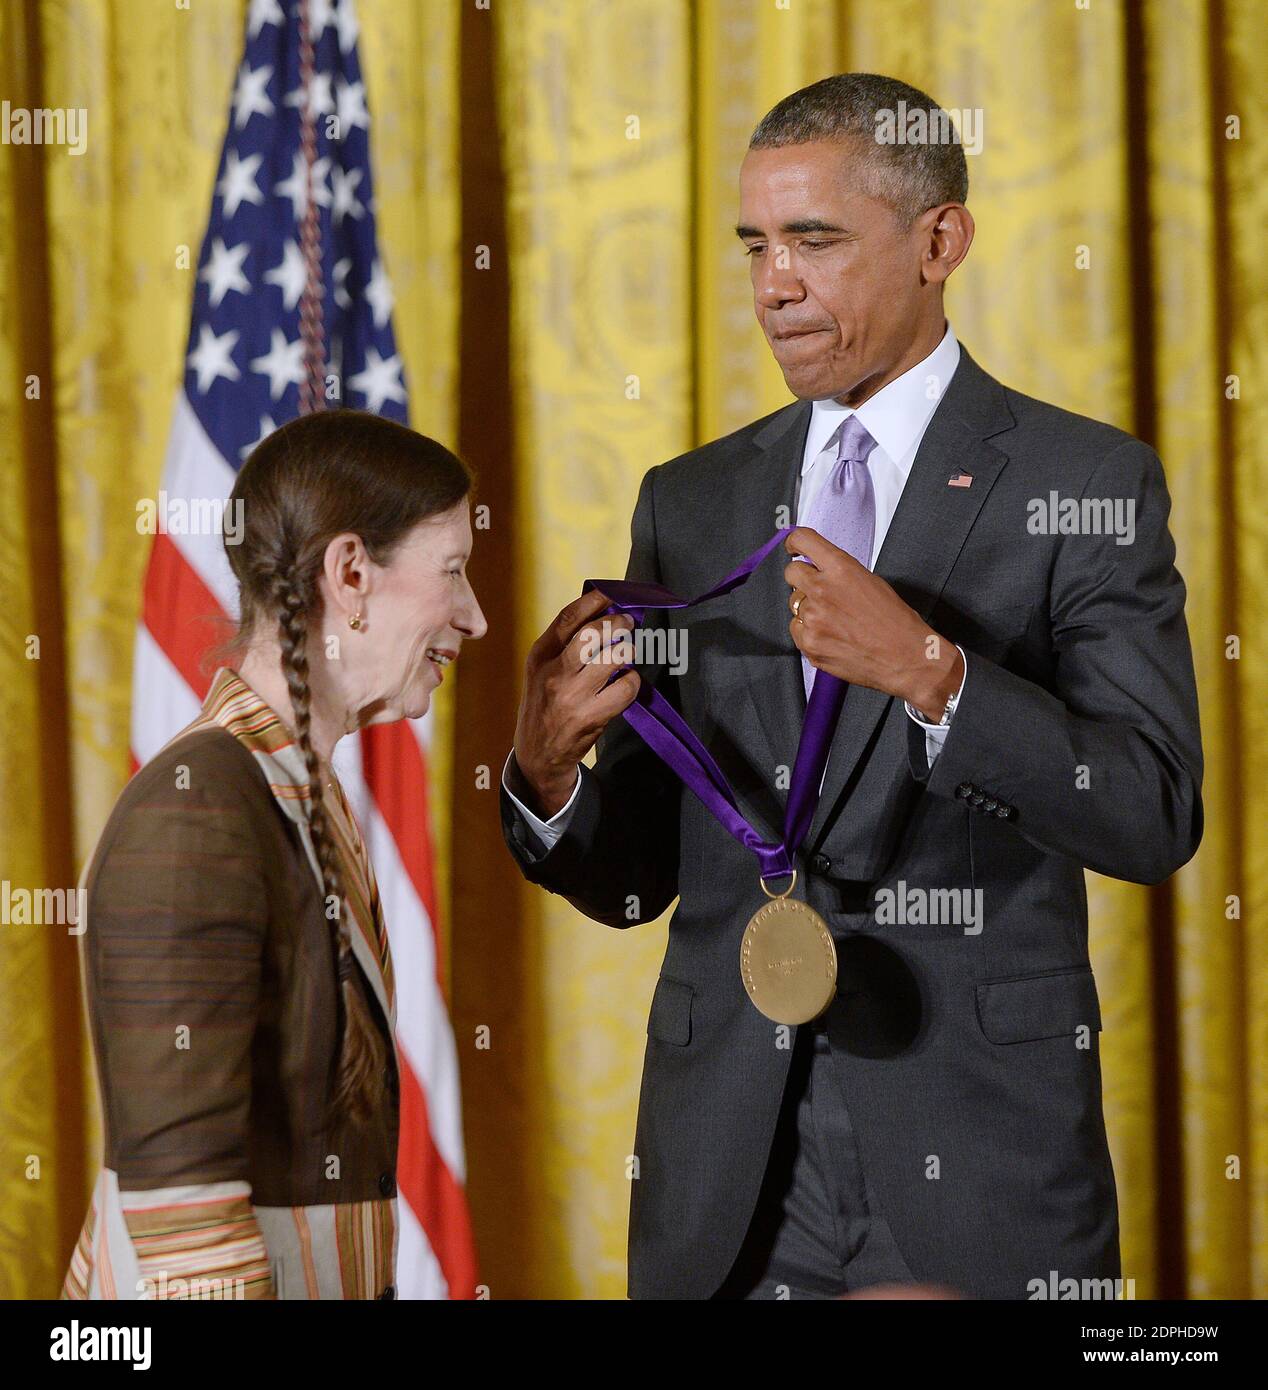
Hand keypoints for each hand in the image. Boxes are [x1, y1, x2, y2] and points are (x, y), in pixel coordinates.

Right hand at [511, 589, 639, 817]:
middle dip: (618, 623)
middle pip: (593, 634)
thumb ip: (564, 646)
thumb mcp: (540, 672)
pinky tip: (627, 682)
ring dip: (628, 650)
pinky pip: (625, 688)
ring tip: (629, 652)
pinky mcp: (590, 717)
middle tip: (629, 622)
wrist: (537, 756)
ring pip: (613, 657)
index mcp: (539, 656)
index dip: (593, 601)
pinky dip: (632, 681)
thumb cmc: (544, 706)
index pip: (567, 619)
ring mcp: (572, 696)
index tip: (611, 593)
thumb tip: (603, 616)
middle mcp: (553, 673)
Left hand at [783, 526, 963, 715]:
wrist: (903, 657)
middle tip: (817, 588)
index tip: (793, 547)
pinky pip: (797, 629)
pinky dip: (809, 631)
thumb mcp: (871, 581)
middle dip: (802, 577)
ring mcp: (812, 618)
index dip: (794, 542)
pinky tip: (831, 635)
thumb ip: (840, 572)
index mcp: (841, 569)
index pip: (802, 540)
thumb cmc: (895, 622)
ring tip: (835, 619)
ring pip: (794, 603)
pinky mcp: (808, 643)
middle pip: (791, 572)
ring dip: (808, 607)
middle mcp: (822, 590)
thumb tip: (821, 570)